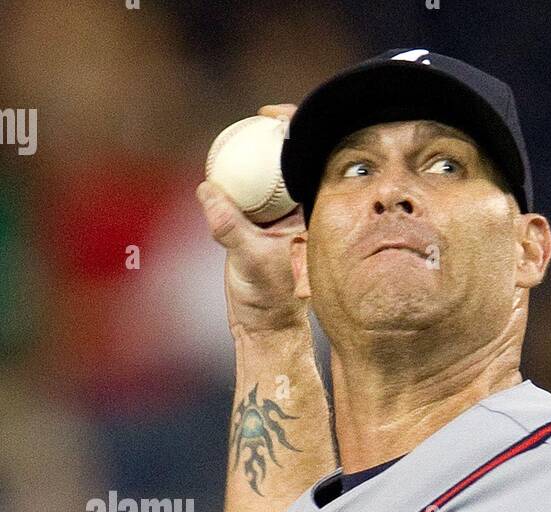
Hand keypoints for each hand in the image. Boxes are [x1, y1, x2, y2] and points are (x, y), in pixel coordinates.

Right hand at [197, 103, 308, 337]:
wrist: (263, 327)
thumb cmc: (267, 300)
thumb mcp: (249, 261)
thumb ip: (230, 225)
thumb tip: (208, 190)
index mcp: (313, 217)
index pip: (309, 163)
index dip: (297, 131)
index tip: (272, 116)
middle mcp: (302, 214)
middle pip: (292, 162)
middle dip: (278, 134)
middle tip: (256, 116)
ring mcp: (283, 219)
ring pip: (270, 175)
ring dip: (255, 154)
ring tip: (235, 136)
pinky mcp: (262, 225)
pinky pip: (250, 191)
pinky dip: (237, 177)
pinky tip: (220, 168)